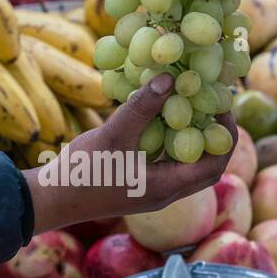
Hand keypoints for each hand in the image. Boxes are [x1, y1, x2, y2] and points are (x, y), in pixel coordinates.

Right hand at [24, 73, 235, 233]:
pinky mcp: (137, 185)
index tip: (222, 104)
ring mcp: (151, 191)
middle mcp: (165, 193)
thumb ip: (142, 107)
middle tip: (211, 103)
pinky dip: (170, 141)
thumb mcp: (113, 134)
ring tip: (189, 104)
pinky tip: (159, 116)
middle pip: (206, 166)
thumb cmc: (82, 172)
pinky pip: (165, 163)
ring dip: (192, 136)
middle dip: (213, 134)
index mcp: (167, 187)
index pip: (215, 163)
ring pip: (186, 165)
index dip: (225, 134)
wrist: (51, 199)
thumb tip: (170, 77)